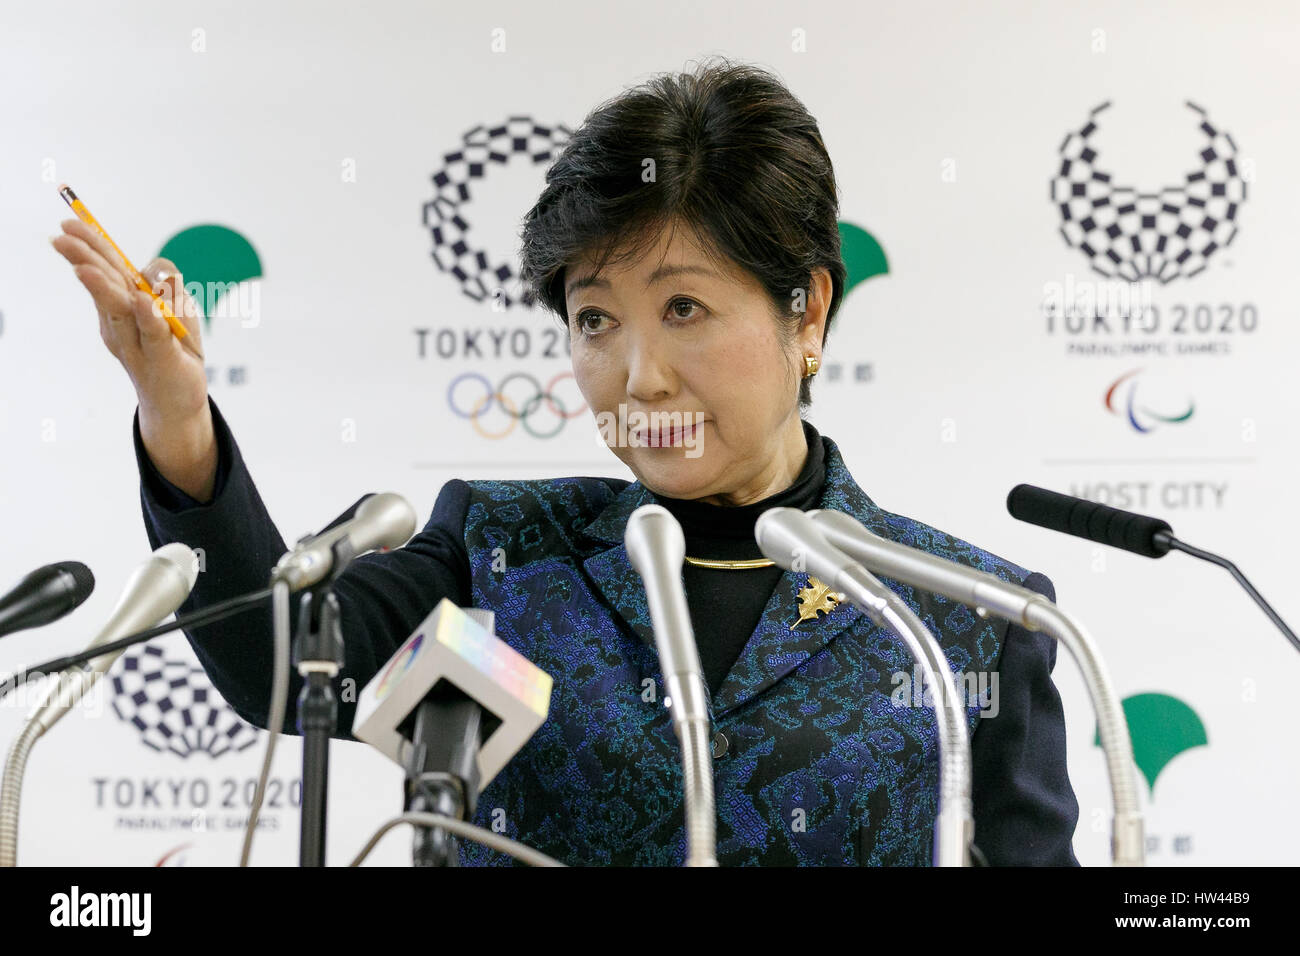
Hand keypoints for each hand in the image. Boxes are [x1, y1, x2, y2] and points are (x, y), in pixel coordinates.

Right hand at [51, 218, 217, 500]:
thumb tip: (158, 271)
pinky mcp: (163, 359)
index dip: (91, 246)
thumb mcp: (178, 311)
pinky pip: (156, 334)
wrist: (178, 400)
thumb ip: (169, 287)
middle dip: (86, 260)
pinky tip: (142, 302)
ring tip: (86, 268)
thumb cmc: (174, 349)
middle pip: (106, 285)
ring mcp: (140, 342)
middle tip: (61, 238)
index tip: (70, 223)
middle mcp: (124, 323)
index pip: (107, 270)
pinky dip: (149, 318)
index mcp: (124, 306)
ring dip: (105, 287)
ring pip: (122, 308)